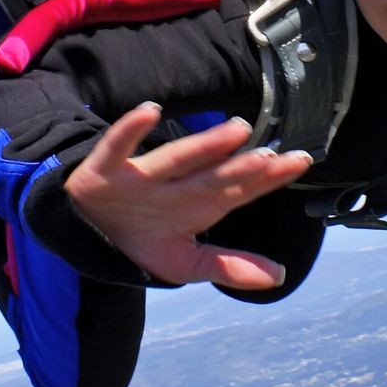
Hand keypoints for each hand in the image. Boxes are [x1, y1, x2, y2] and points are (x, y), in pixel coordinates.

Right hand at [64, 104, 314, 289]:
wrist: (86, 232)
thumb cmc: (142, 238)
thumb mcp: (184, 263)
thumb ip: (228, 267)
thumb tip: (279, 276)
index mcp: (197, 204)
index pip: (239, 190)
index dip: (268, 178)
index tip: (300, 161)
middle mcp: (175, 185)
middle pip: (213, 174)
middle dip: (241, 166)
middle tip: (272, 155)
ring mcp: (142, 175)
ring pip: (177, 158)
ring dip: (203, 146)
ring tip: (235, 131)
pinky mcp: (106, 170)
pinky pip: (118, 146)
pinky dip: (130, 130)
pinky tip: (149, 111)